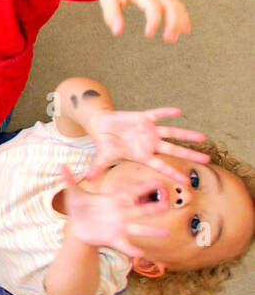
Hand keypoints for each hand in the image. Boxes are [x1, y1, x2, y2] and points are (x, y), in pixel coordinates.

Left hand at [59, 165, 166, 258]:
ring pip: (139, 228)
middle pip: (141, 209)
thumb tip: (60, 165)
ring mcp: (120, 226)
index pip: (131, 191)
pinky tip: (140, 253)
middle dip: (153, 207)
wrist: (76, 227)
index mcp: (113, 199)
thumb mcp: (74, 194)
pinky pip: (126, 244)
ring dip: (151, 231)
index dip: (144, 186)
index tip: (158, 181)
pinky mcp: (114, 238)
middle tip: (166, 204)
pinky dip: (132, 249)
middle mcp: (121, 213)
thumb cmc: (79, 207)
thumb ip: (69, 180)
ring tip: (164, 233)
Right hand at [85, 109, 208, 183]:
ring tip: (203, 137)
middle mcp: (150, 144)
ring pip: (171, 133)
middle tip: (207, 160)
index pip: (161, 166)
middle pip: (173, 150)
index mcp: (142, 155)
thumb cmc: (105, 143)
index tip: (188, 182)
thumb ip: (98, 167)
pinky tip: (178, 112)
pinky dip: (166, 113)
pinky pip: (157, 114)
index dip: (173, 173)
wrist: (102, 125)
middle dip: (190, 155)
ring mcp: (149, 131)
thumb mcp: (103, 156)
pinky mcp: (144, 118)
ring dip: (186, 135)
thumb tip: (87, 179)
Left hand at [94, 0, 189, 41]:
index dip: (154, 20)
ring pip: (176, 5)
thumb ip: (111, 15)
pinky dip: (182, 17)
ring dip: (180, 21)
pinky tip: (184, 30)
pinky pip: (176, 5)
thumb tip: (117, 31)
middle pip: (171, 4)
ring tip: (175, 37)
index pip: (153, 5)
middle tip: (169, 39)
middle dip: (173, 22)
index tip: (149, 34)